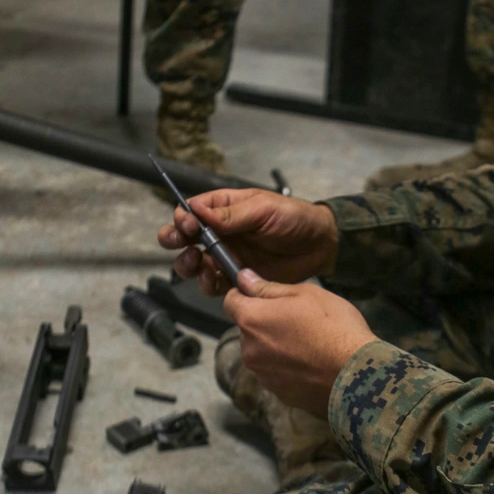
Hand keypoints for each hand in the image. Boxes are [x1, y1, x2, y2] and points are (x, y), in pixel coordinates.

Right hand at [158, 188, 338, 295]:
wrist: (319, 246)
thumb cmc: (294, 218)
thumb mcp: (263, 209)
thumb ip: (231, 214)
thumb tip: (197, 210)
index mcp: (224, 208)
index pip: (191, 211)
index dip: (183, 218)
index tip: (188, 225)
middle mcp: (220, 233)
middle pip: (183, 237)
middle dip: (174, 240)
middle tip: (181, 244)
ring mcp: (226, 257)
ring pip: (193, 263)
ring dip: (188, 264)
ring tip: (197, 263)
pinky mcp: (236, 278)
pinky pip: (213, 285)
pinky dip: (208, 285)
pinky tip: (215, 281)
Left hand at [223, 269, 374, 416]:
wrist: (357, 376)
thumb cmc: (334, 326)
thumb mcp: (305, 294)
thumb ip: (269, 288)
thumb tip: (244, 279)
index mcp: (251, 321)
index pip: (230, 302)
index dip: (244, 295)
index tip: (263, 294)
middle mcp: (249, 350)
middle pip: (248, 330)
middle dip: (265, 323)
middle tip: (299, 320)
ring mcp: (263, 376)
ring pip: (262, 354)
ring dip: (277, 347)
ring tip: (310, 345)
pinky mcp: (279, 395)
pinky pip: (278, 374)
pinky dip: (289, 369)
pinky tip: (314, 365)